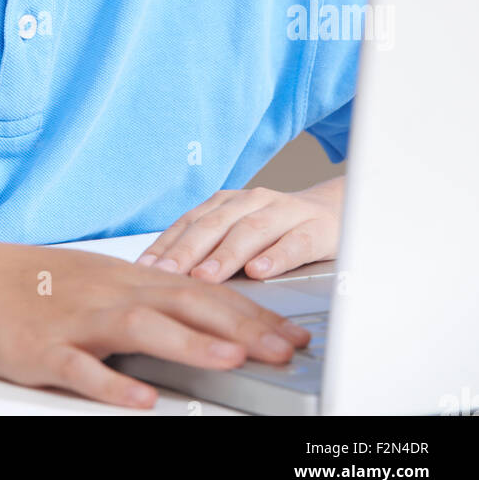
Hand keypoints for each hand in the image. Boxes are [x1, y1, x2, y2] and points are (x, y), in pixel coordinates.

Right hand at [0, 234, 309, 409]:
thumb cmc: (22, 283)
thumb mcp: (90, 281)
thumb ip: (139, 298)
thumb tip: (190, 318)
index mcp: (122, 278)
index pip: (198, 290)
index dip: (248, 311)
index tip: (288, 330)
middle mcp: (106, 292)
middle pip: (184, 304)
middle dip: (241, 327)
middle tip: (285, 348)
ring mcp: (74, 321)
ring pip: (141, 326)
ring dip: (191, 344)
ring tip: (233, 360)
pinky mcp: (40, 351)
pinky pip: (81, 369)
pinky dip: (114, 384)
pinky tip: (142, 399)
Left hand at [135, 179, 344, 281]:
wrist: (336, 211)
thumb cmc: (278, 230)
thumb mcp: (239, 233)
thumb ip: (208, 248)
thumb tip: (162, 278)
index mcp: (228, 202)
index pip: (190, 222)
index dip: (166, 244)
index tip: (143, 269)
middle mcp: (253, 201)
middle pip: (215, 225)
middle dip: (187, 251)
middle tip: (166, 275)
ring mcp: (285, 212)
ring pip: (251, 231)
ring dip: (226, 254)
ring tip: (206, 277)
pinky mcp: (317, 228)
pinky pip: (295, 242)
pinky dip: (276, 256)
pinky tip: (260, 271)